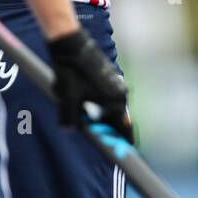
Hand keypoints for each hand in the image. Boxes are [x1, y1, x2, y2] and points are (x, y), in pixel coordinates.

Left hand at [46, 27, 133, 142]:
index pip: (124, 128)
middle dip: (113, 131)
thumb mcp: (69, 99)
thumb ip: (70, 119)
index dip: (126, 141)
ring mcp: (116, 84)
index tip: (129, 152)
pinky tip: (92, 108)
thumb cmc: (72, 72)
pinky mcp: (110, 77)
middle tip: (109, 142)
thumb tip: (68, 131)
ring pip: (114, 107)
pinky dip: (104, 106)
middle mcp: (119, 93)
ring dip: (107, 118)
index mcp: (114, 101)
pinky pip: (110, 98)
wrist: (72, 45)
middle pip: (120, 119)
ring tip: (96, 126)